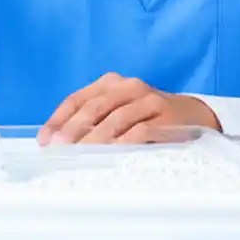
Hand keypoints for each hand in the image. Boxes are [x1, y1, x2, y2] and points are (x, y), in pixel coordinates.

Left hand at [37, 73, 221, 145]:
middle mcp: (128, 87)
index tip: (45, 139)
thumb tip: (59, 144)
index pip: (78, 99)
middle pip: (94, 107)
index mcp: (111, 83)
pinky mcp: (166, 117)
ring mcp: (149, 101)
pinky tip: (111, 155)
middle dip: (73, 129)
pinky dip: (124, 143)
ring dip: (95, 139)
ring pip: (115, 119)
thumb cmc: (148, 116)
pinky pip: (141, 131)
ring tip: (80, 155)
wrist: (194, 114)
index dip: (59, 119)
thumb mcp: (119, 110)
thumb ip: (94, 121)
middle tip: (59, 148)